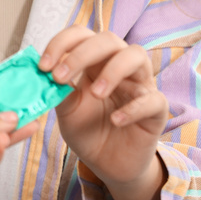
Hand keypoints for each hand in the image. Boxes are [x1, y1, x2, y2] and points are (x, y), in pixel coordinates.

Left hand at [39, 27, 167, 190]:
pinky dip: (134, 108)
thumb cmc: (87, 130)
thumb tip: (44, 72)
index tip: (43, 66)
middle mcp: (119, 66)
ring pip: (137, 55)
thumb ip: (59, 90)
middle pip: (109, 40)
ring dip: (113, 70)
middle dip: (82, 54)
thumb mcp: (66, 110)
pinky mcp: (157, 110)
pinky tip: (116, 121)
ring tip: (95, 93)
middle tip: (60, 77)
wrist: (107, 164)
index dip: (61, 43)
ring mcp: (140, 85)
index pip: (81, 35)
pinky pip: (153, 99)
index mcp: (94, 61)